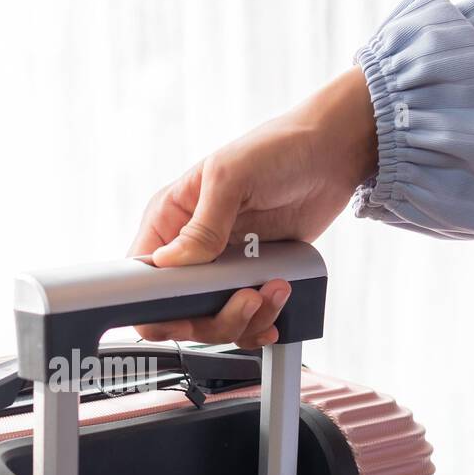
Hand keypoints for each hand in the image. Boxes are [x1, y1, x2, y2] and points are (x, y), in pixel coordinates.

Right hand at [128, 66, 375, 346]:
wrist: (332, 154)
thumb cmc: (277, 149)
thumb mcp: (232, 178)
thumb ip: (202, 225)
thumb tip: (170, 262)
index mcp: (169, 220)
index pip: (140, 275)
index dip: (152, 302)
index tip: (182, 310)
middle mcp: (190, 248)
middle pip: (175, 311)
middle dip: (210, 318)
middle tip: (245, 300)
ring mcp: (221, 268)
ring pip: (212, 322)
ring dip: (244, 320)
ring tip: (274, 290)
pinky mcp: (252, 279)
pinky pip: (244, 320)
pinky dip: (259, 325)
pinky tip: (275, 310)